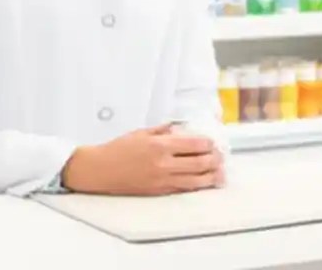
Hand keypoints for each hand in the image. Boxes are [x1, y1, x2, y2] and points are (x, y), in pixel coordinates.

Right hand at [61, 124, 224, 195]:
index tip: (213, 142)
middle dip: (214, 159)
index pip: (194, 144)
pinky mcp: (159, 191)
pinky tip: (205, 183)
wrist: (100, 170)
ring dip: (212, 176)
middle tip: (220, 156)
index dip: (208, 143)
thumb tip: (181, 129)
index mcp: (160, 145)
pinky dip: (197, 186)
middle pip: (200, 162)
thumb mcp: (142, 132)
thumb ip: (164, 130)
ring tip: (220, 173)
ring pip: (196, 180)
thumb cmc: (118, 150)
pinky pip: (184, 189)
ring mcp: (163, 180)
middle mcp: (164, 163)